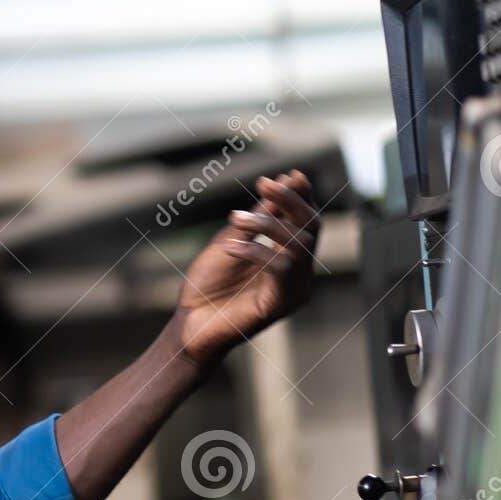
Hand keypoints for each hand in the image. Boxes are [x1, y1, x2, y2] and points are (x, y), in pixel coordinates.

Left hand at [171, 169, 319, 366]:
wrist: (189, 325)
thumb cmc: (206, 287)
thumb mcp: (229, 243)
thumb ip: (255, 220)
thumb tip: (278, 185)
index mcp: (287, 256)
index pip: (305, 220)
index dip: (302, 196)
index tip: (290, 174)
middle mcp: (298, 272)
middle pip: (311, 227)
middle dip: (291, 201)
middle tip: (265, 184)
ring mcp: (293, 289)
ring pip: (298, 244)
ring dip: (267, 224)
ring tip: (235, 219)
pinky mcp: (281, 304)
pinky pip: (280, 268)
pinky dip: (255, 251)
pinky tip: (230, 246)